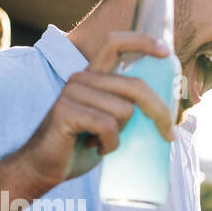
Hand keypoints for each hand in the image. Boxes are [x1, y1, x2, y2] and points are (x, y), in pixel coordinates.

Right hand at [14, 31, 174, 190]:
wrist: (43, 168)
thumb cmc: (79, 148)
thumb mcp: (109, 122)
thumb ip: (126, 107)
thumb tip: (165, 109)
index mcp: (93, 75)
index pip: (115, 43)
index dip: (142, 42)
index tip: (164, 52)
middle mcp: (82, 78)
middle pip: (135, 86)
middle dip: (159, 111)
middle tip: (168, 134)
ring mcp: (72, 92)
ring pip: (124, 110)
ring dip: (121, 135)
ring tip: (103, 143)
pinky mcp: (66, 111)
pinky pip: (107, 126)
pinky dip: (109, 144)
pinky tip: (96, 148)